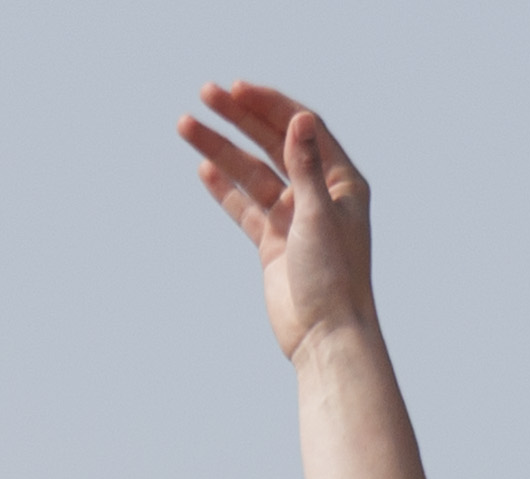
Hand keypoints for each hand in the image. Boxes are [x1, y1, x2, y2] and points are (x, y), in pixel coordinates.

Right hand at [180, 82, 374, 364]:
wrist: (326, 338)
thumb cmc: (334, 278)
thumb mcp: (317, 214)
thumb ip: (305, 166)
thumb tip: (299, 118)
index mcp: (341, 182)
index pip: (302, 128)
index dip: (269, 106)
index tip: (237, 89)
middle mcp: (318, 195)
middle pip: (272, 144)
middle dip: (239, 118)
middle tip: (206, 93)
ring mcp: (294, 220)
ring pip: (252, 174)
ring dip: (221, 150)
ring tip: (187, 126)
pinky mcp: (274, 245)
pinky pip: (245, 208)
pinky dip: (225, 188)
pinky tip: (203, 168)